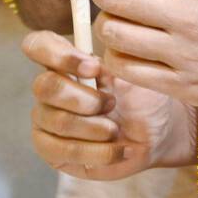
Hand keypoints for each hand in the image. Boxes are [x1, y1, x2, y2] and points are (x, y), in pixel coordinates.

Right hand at [23, 30, 195, 179]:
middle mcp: (51, 88)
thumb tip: (102, 51)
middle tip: (112, 104)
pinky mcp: (51, 150)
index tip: (94, 68)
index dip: (58, 54)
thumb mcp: (138, 74)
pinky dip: (97, 152)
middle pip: (45, 86)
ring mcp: (46, 119)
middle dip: (85, 98)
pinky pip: (63, 151)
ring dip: (96, 127)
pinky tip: (118, 149)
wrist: (158, 136)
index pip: (38, 45)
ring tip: (117, 129)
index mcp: (68, 63)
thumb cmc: (145, 100)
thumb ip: (117, 59)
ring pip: (57, 121)